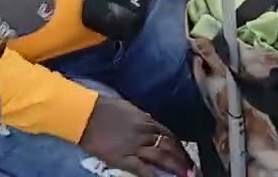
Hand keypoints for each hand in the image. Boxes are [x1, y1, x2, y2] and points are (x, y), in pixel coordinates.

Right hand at [78, 95, 192, 176]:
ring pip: (161, 157)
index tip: (184, 153)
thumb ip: (140, 117)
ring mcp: (134, 146)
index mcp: (145, 119)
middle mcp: (144, 132)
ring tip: (187, 175)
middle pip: (168, 146)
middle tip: (192, 168)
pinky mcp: (123, 158)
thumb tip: (149, 123)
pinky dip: (154, 176)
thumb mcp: (126, 108)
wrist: (85, 114)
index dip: (178, 145)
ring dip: (175, 167)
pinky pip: (142, 169)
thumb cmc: (102, 108)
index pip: (167, 133)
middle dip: (181, 158)